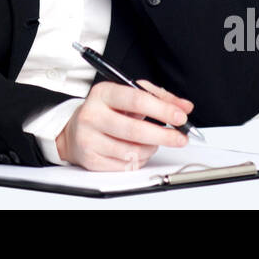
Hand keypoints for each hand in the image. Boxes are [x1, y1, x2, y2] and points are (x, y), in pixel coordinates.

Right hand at [55, 79, 193, 170]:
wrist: (74, 130)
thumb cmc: (106, 110)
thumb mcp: (128, 94)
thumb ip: (158, 97)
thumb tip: (184, 107)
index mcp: (103, 93)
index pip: (136, 100)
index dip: (162, 109)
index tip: (180, 116)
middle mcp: (92, 115)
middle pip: (135, 130)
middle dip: (164, 135)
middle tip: (180, 138)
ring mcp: (89, 138)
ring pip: (133, 151)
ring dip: (151, 149)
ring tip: (152, 141)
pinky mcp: (91, 160)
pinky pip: (126, 165)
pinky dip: (139, 159)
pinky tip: (136, 150)